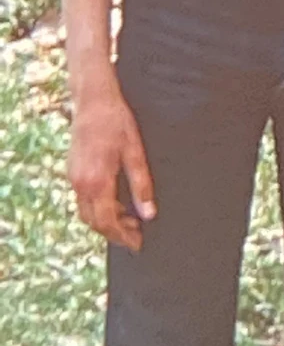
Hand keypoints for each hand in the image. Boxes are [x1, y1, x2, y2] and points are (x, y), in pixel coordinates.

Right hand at [69, 90, 155, 251]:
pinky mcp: (72, 172)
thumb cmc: (117, 122)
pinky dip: (99, 208)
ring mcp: (73, 178)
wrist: (93, 101)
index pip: (108, 221)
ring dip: (106, 221)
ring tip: (130, 220)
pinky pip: (83, 200)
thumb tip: (148, 214)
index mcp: (97, 181)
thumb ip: (141, 185)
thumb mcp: (135, 152)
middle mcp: (80, 184)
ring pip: (86, 213)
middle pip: (95, 222)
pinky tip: (116, 202)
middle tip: (136, 235)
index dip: (123, 236)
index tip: (138, 244)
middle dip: (115, 233)